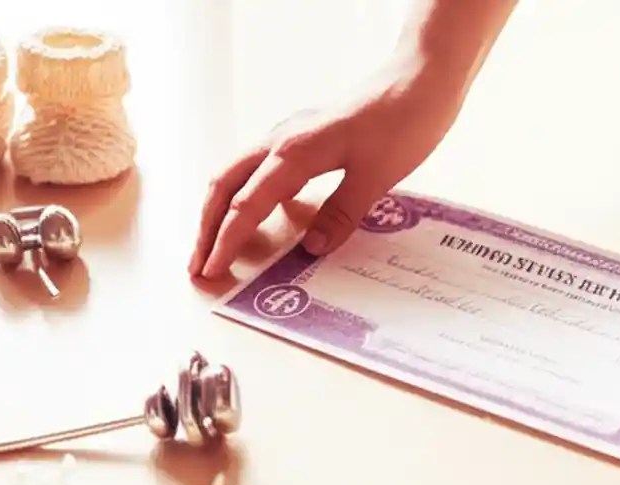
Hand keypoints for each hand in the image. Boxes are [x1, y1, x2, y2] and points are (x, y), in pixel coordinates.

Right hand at [190, 56, 467, 277]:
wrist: (421, 78)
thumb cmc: (403, 121)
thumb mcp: (375, 176)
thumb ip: (341, 214)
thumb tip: (311, 250)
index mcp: (293, 152)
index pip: (245, 205)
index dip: (225, 240)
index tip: (212, 271)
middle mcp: (281, 139)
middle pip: (224, 184)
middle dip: (207, 227)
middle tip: (198, 265)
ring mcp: (291, 134)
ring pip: (238, 173)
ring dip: (221, 209)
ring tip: (215, 245)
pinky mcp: (304, 135)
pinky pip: (263, 168)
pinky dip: (249, 194)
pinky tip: (263, 216)